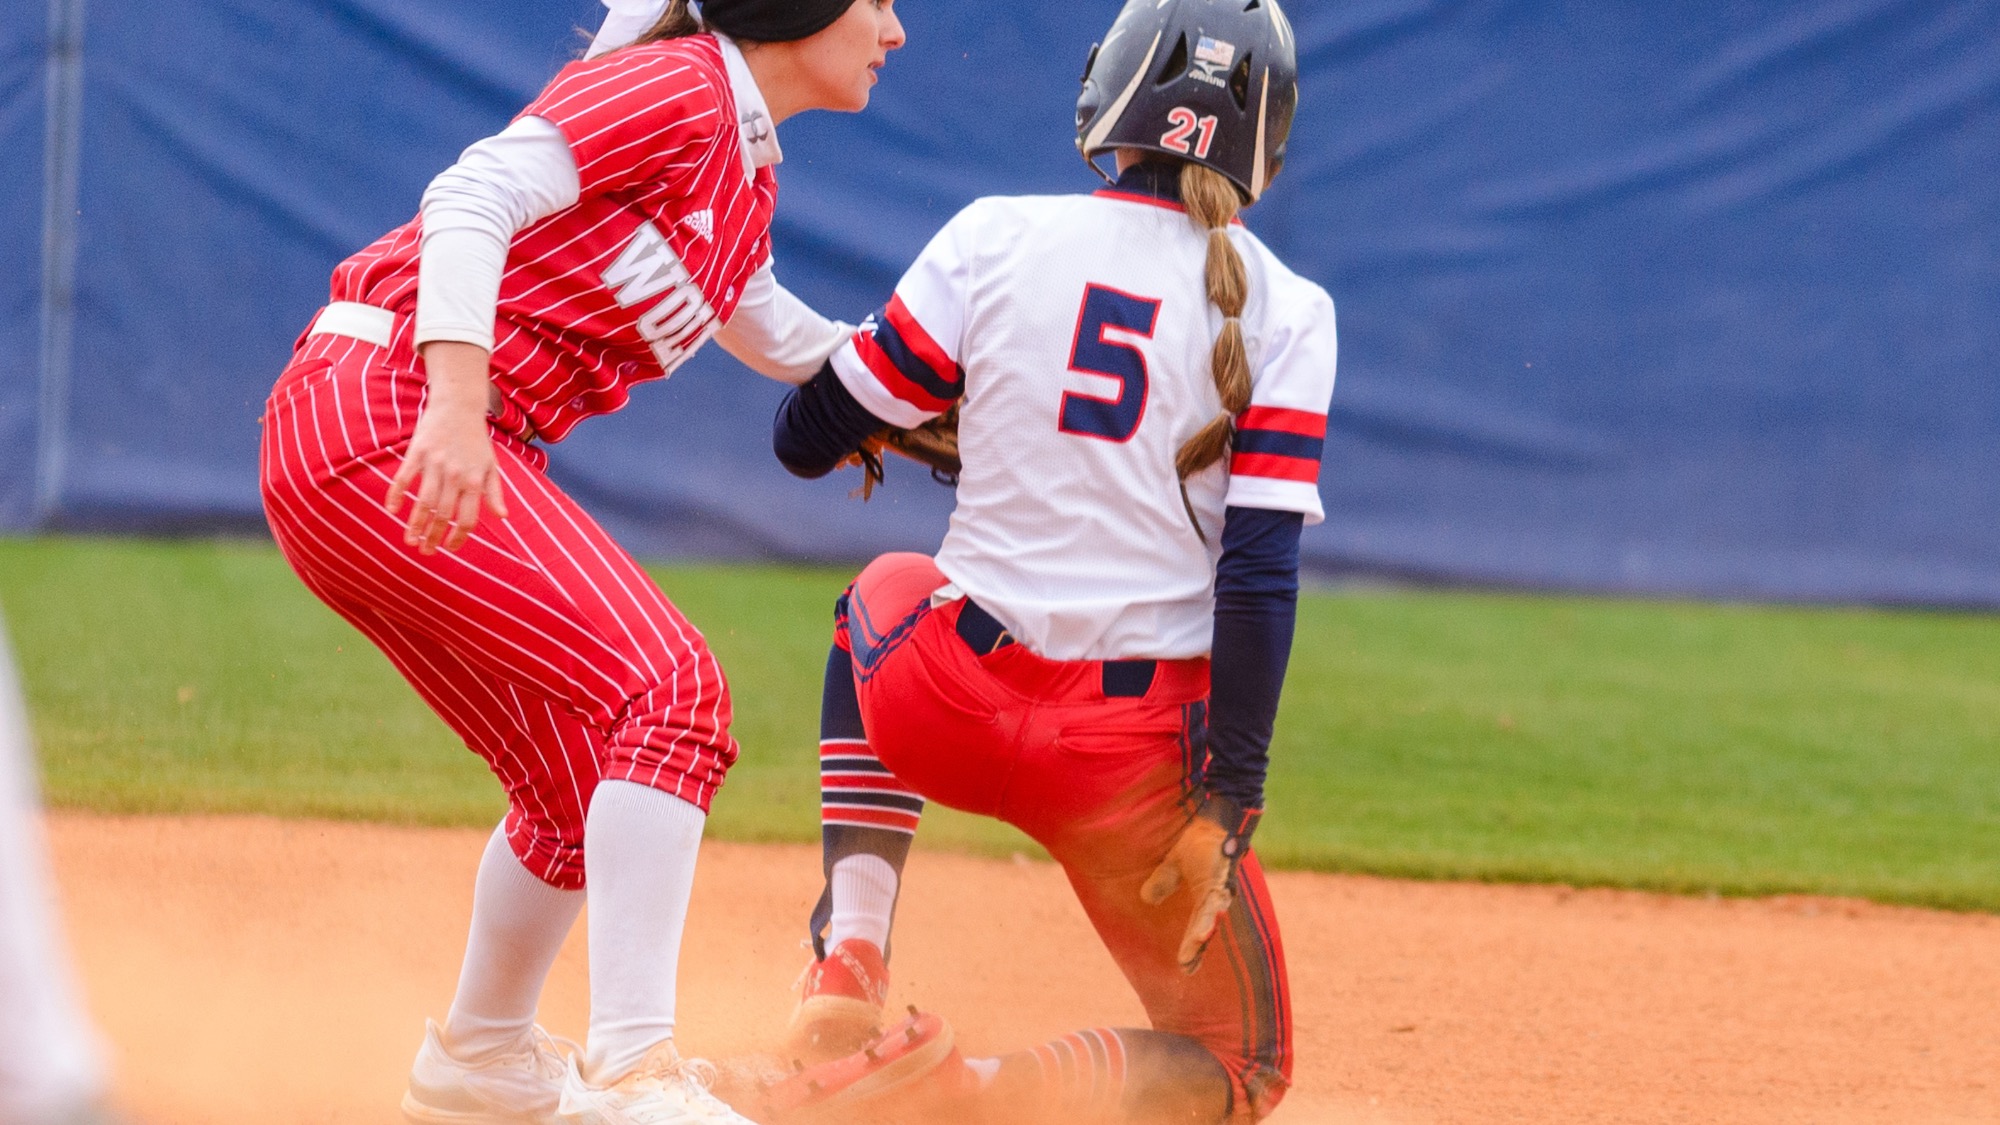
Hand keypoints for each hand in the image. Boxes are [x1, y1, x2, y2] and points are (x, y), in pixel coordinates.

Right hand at [385, 342, 508, 553]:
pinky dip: (396, 495)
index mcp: (474, 481)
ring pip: (422, 502)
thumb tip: (503, 517)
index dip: (458, 537)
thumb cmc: (476, 439)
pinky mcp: (417, 453)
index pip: (468, 518)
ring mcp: (435, 464)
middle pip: (443, 515)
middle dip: (433, 537)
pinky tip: (392, 511)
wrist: (459, 405)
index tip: (449, 549)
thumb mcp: (491, 465)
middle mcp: (455, 475)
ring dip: (415, 524)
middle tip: (425, 552)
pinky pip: (403, 478)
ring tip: (409, 541)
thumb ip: (494, 492)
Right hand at [1140, 793, 1260, 973]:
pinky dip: (1212, 911)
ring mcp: (1221, 887)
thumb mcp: (1174, 865)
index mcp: (1205, 897)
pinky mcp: (1222, 875)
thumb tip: (1146, 898)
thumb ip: (1163, 881)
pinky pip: (1216, 897)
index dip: (1191, 948)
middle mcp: (1216, 897)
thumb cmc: (1201, 841)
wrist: (1214, 820)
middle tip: (1188, 969)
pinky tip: (1208, 922)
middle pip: (1206, 928)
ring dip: (1203, 932)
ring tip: (1195, 947)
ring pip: (1212, 916)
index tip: (1185, 968)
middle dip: (1196, 948)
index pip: (1197, 927)